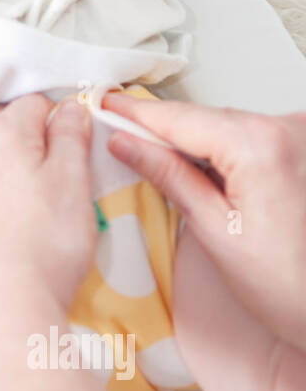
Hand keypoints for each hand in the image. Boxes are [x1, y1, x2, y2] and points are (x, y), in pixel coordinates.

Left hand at [0, 95, 97, 322]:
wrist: (10, 305)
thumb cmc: (51, 246)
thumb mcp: (77, 185)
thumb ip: (72, 140)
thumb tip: (69, 109)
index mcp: (6, 138)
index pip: (32, 105)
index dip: (55, 120)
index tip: (68, 142)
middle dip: (15, 127)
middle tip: (42, 157)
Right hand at [101, 91, 305, 352]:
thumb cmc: (288, 286)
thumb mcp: (214, 231)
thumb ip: (168, 177)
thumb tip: (126, 143)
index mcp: (261, 146)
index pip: (181, 118)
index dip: (136, 112)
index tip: (105, 104)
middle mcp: (287, 130)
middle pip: (203, 117)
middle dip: (159, 126)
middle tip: (115, 128)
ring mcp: (299, 137)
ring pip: (225, 124)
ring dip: (189, 137)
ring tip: (148, 150)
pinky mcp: (303, 148)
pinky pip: (249, 135)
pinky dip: (219, 146)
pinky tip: (195, 162)